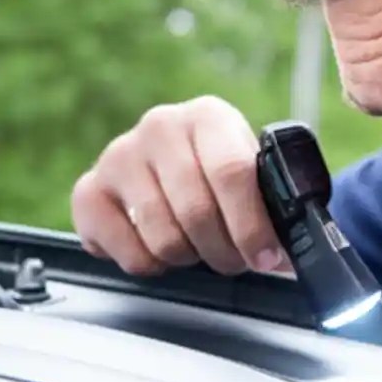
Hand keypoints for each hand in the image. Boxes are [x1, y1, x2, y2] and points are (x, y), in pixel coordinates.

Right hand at [71, 95, 289, 275]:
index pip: (231, 172)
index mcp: (208, 116)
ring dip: (188, 258)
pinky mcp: (89, 190)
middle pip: (196, 212)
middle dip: (223, 251)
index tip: (266, 257)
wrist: (175, 168)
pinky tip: (158, 246)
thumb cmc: (222, 178)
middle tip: (233, 259)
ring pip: (163, 238)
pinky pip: (129, 253)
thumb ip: (275, 208)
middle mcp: (160, 126)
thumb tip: (291, 257)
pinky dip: (150, 265)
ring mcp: (119, 155)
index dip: (252, 225)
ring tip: (195, 247)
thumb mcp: (255, 178)